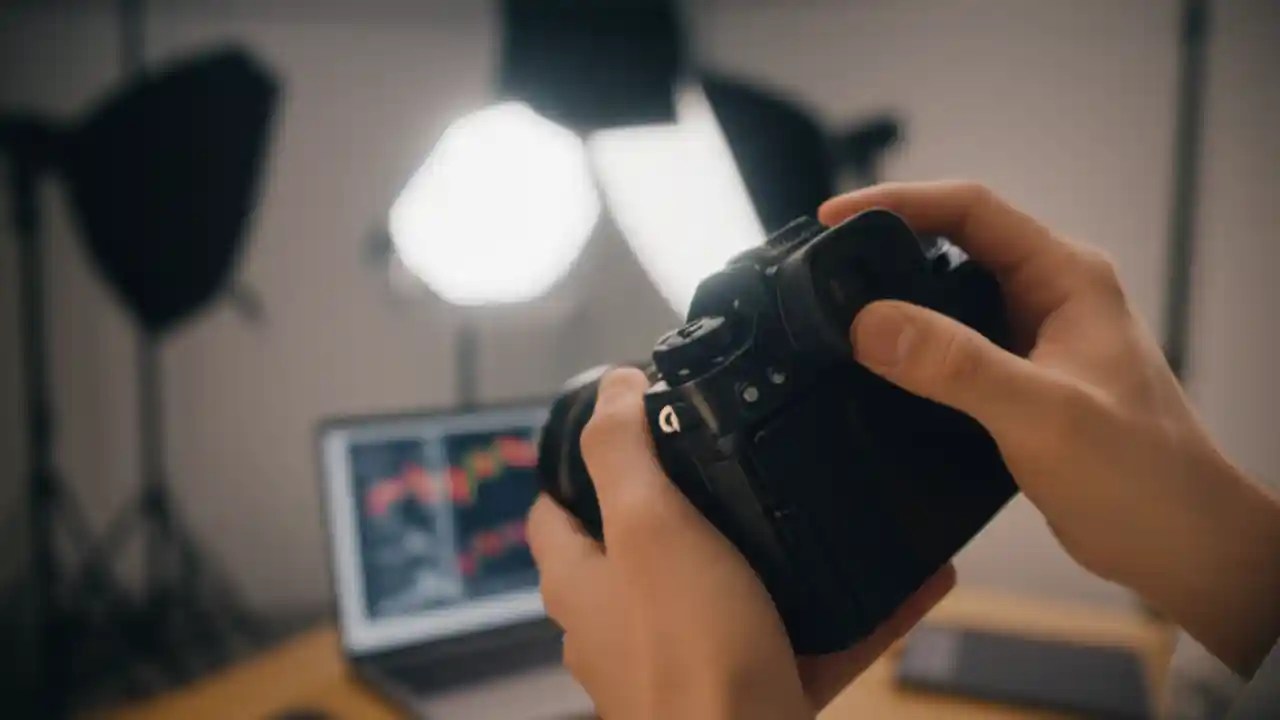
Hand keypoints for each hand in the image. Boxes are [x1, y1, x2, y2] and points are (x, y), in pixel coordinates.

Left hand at [528, 368, 952, 717]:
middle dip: (694, 499)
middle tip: (748, 448)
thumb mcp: (647, 528)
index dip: (580, 460)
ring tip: (829, 500)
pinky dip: (853, 612)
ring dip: (784, 554)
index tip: (638, 419)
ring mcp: (689, 663)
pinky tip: (914, 577)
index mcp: (583, 582)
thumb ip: (621, 453)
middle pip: (647, 548)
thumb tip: (608, 385)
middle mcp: (623, 627)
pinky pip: (809, 640)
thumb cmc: (686, 647)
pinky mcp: (752, 692)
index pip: (556, 509)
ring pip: (737, 593)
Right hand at [821, 181, 1279, 675]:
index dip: (897, 202)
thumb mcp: (1042, 413)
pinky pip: (950, 348)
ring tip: (837, 311)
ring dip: (895, 302)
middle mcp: (1047, 296)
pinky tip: (876, 370)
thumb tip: (870, 323)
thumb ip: (956, 365)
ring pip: (947, 298)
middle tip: (824, 264)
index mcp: (1065, 276)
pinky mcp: (1017, 381)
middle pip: (952, 244)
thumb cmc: (1141, 474)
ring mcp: (1032, 339)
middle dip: (885, 247)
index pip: (970, 209)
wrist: (1177, 543)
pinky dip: (909, 351)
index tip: (833, 219)